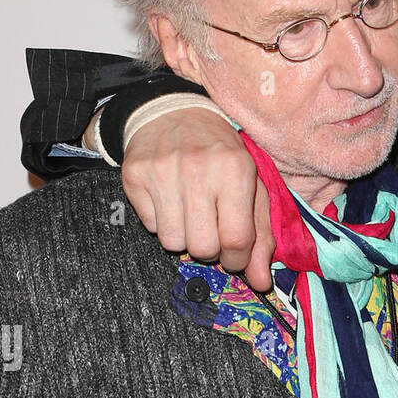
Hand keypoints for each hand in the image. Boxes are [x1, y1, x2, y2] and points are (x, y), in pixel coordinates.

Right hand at [122, 108, 275, 291]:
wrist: (174, 114)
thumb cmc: (221, 156)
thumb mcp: (251, 188)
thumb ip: (261, 237)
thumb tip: (261, 283)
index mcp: (236, 170)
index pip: (237, 239)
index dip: (236, 259)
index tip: (234, 255)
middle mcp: (199, 169)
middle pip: (203, 247)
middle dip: (210, 250)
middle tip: (211, 231)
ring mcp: (163, 171)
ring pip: (172, 242)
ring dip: (184, 238)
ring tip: (191, 214)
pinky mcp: (135, 176)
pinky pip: (149, 227)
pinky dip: (163, 224)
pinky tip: (171, 202)